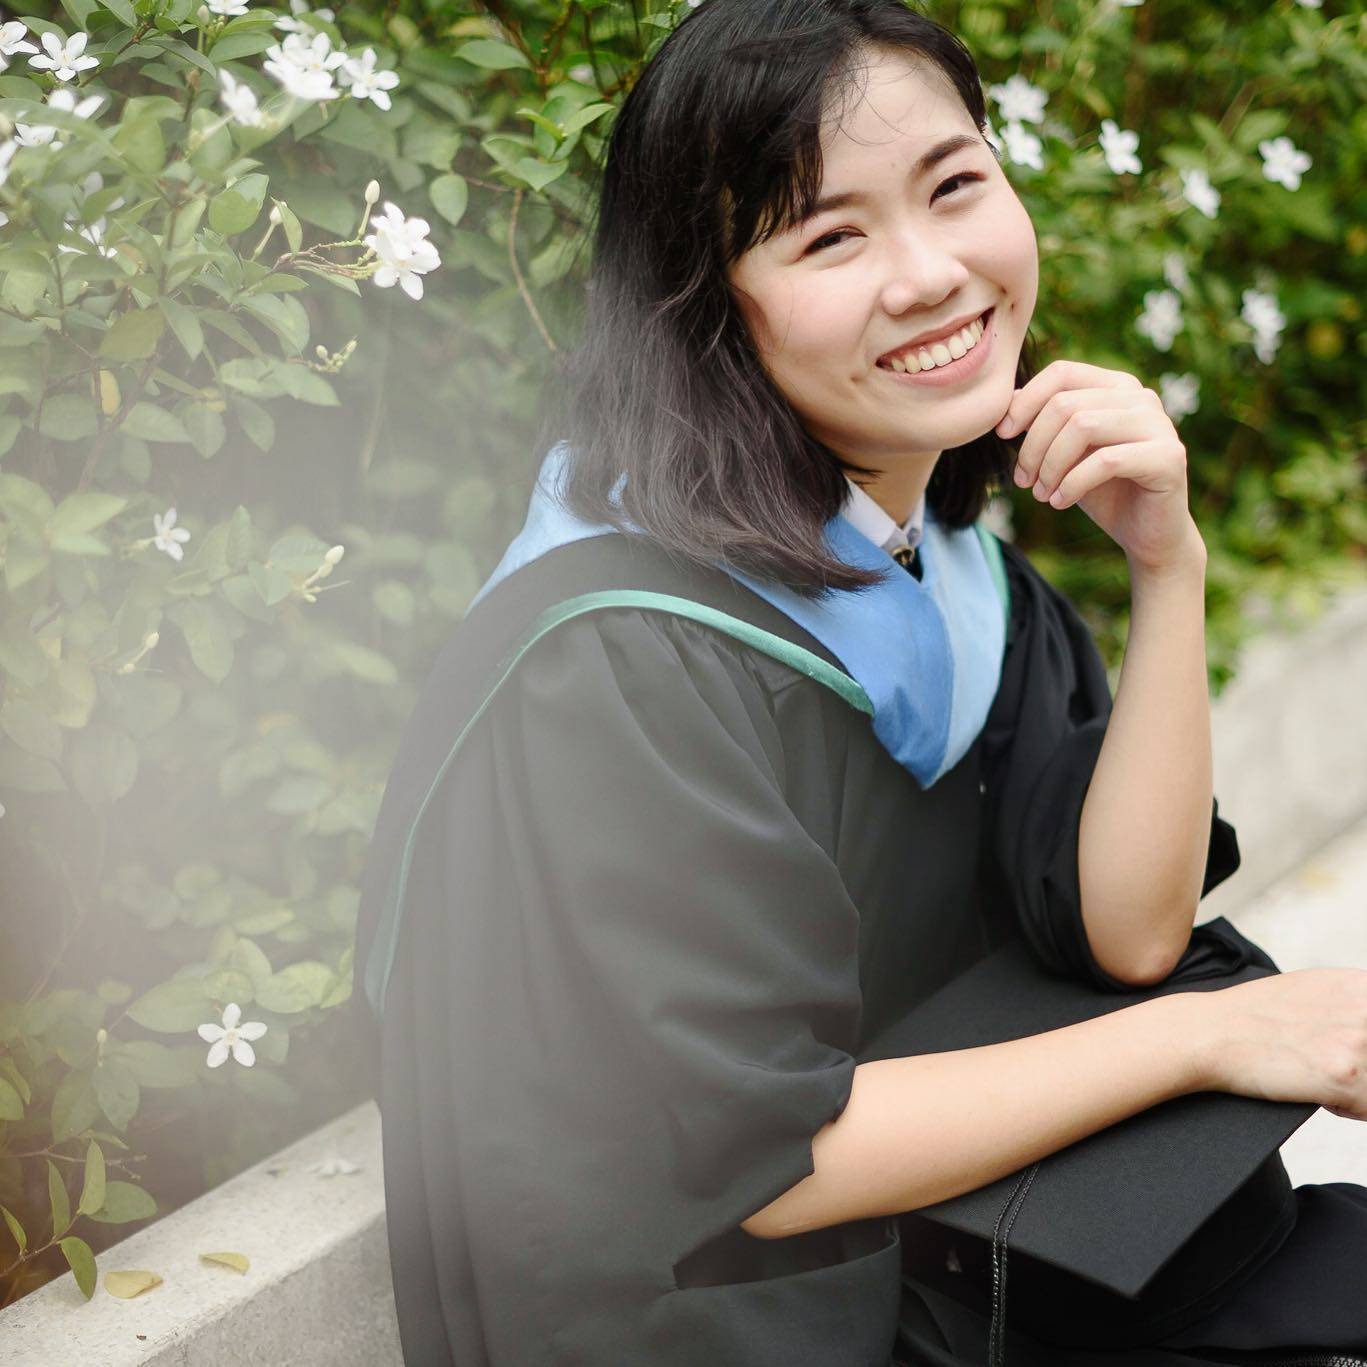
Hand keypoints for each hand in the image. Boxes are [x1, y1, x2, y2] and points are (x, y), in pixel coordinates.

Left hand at [996, 360, 1204, 574]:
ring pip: (1083, 426)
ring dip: (1050, 466)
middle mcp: (1141, 397)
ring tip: (1041, 495)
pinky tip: (1060, 502)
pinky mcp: (1168, 457)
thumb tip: (1008, 398)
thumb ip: (1045, 423)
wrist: (1146, 533)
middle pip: (1065, 404)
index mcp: (1117, 387)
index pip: (1062, 373)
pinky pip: (1106, 461)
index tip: (1003, 435)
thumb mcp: (1066, 453)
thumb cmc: (1103, 491)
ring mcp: (1159, 424)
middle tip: (1023, 481)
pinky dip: (1073, 484)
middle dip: (1033, 446)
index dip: (1025, 401)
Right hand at [1193, 967, 1366, 1121]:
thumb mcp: (1312, 989)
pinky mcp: (1345, 1074)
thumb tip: (1365, 1020)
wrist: (1210, 1033)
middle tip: (1325, 1062)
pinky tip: (1314, 1090)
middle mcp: (1365, 1007)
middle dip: (1361, 1069)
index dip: (1359, 1046)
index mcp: (1361, 985)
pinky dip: (1345, 1108)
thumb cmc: (1253, 1014)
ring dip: (1356, 1089)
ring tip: (1317, 1074)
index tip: (1339, 1049)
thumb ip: (1352, 1000)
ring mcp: (1358, 1040)